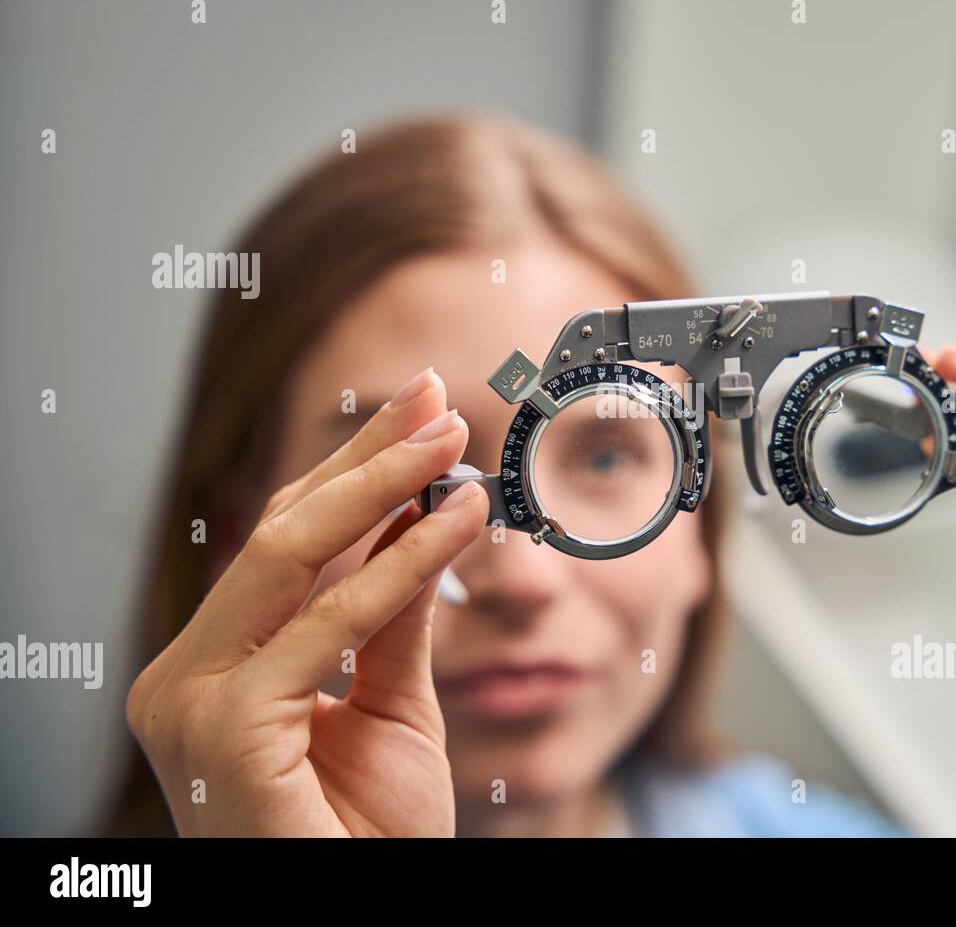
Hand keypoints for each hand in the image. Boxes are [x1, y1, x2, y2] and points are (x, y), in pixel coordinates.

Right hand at [126, 368, 486, 835]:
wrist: (364, 917)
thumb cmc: (369, 835)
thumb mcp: (391, 705)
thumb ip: (393, 615)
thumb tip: (417, 514)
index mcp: (212, 671)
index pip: (282, 548)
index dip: (350, 474)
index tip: (415, 417)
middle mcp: (184, 680)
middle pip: (279, 534)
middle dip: (364, 457)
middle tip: (434, 397)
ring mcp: (192, 704)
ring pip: (293, 558)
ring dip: (384, 487)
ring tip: (454, 442)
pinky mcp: (225, 730)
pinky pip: (329, 625)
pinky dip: (399, 564)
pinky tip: (455, 517)